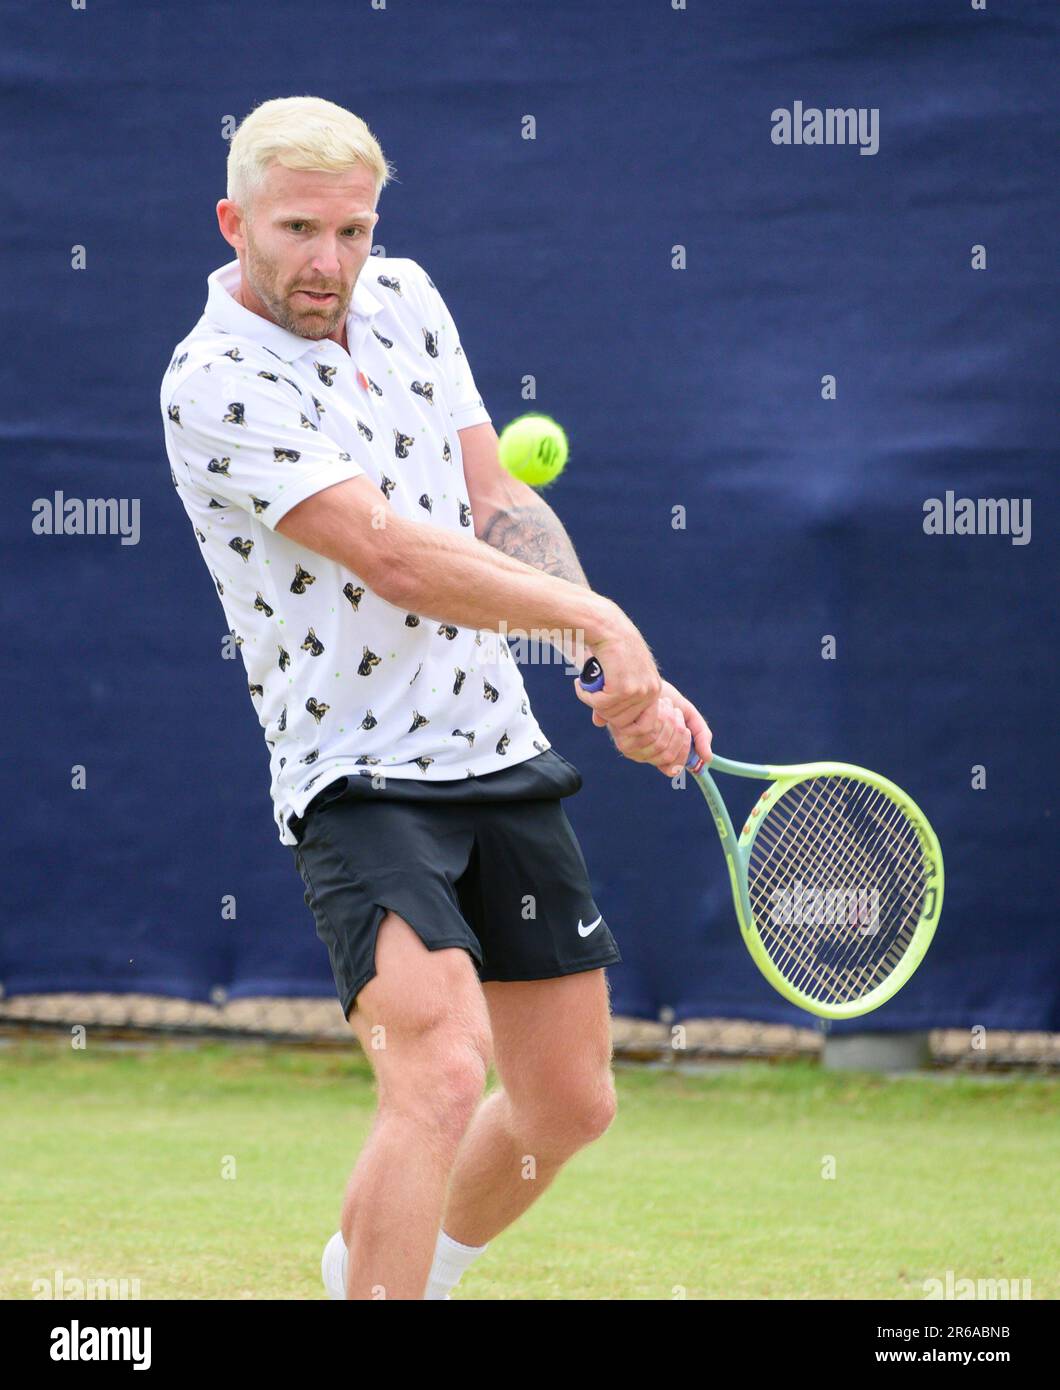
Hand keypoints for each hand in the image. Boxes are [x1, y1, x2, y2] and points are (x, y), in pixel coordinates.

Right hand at [572, 616, 662, 737]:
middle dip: (603, 712)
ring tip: (585, 685)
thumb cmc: (611, 648)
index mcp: (654, 690)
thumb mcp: (617, 677)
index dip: (625, 726)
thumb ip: (611, 702)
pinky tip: (580, 683)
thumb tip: (599, 723)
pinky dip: (585, 696)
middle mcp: (651, 692)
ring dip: (591, 701)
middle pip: (622, 723)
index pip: (646, 726)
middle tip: (591, 695)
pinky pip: (599, 705)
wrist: (606, 626)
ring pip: (609, 714)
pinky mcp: (622, 688)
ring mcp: (638, 691)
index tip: (607, 716)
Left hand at [591, 679, 712, 777]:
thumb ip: (700, 735)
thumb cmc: (666, 699)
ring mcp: (631, 749)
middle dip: (677, 730)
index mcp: (657, 756)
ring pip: (660, 745)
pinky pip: (649, 734)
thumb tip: (708, 759)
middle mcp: (643, 756)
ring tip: (665, 705)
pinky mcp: (623, 736)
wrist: (643, 680)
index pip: (672, 769)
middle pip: (668, 755)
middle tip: (675, 712)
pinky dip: (658, 717)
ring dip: (668, 721)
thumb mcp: (688, 716)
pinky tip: (656, 704)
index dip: (683, 751)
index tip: (685, 729)